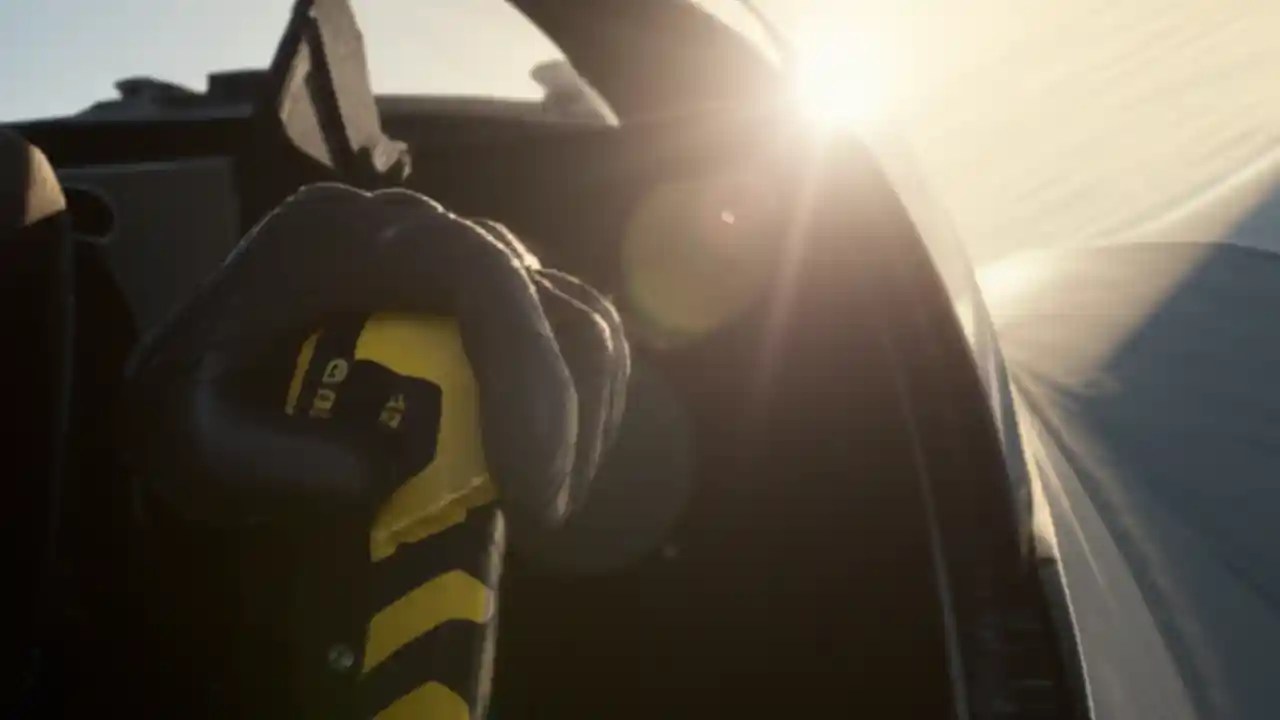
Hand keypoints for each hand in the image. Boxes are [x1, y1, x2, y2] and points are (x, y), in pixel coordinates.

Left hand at [123, 183, 627, 543]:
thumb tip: (390, 468)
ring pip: (573, 314)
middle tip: (539, 519)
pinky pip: (565, 332)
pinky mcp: (484, 293)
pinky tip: (549, 466)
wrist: (206, 389)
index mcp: (336, 237)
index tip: (527, 489)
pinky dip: (577, 403)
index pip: (475, 272)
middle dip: (565, 416)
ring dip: (580, 416)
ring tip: (545, 506)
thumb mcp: (187, 442)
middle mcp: (408, 229)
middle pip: (543, 296)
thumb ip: (270, 461)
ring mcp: (454, 255)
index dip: (526, 375)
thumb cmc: (194, 409)